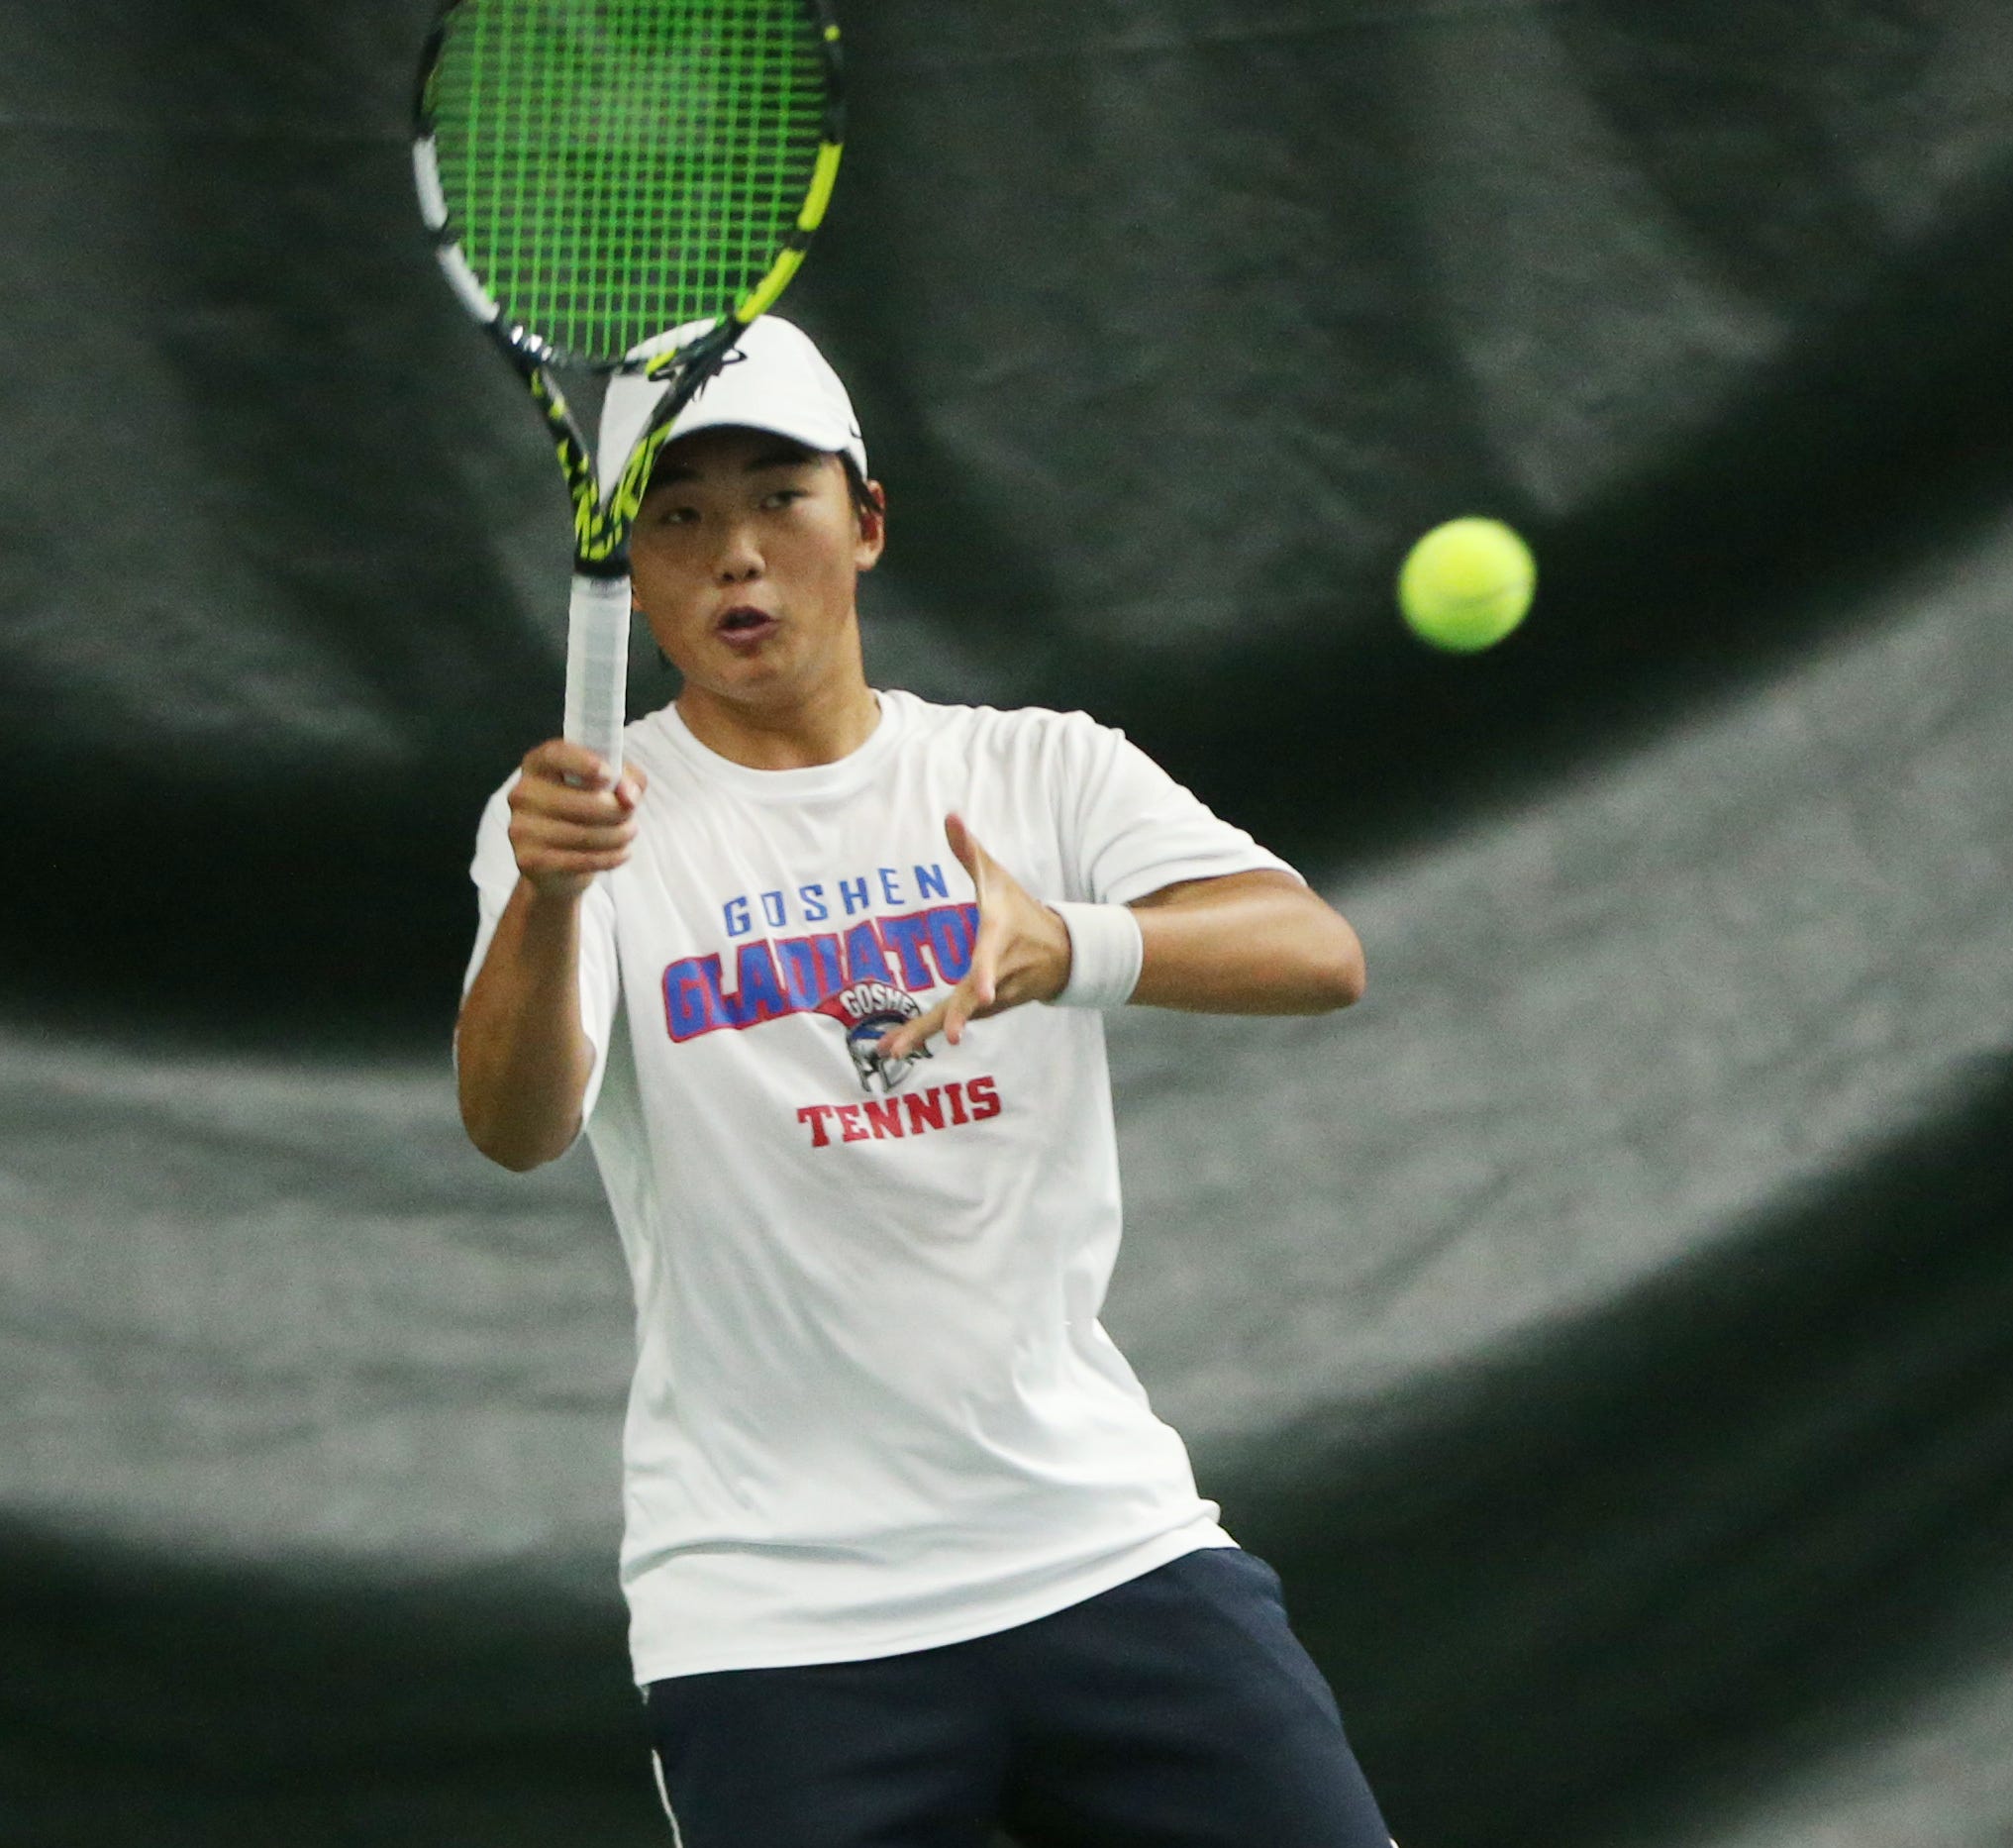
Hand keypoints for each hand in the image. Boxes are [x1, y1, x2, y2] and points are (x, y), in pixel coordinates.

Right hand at [507, 739, 647, 899]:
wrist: (557, 862)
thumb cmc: (585, 811)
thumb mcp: (610, 785)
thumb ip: (627, 779)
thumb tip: (628, 796)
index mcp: (538, 765)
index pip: (553, 755)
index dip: (582, 762)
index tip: (609, 775)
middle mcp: (523, 793)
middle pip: (579, 801)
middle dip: (617, 811)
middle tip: (630, 816)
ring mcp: (521, 828)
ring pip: (583, 834)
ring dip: (618, 836)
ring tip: (628, 834)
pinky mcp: (529, 860)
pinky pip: (579, 860)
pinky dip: (609, 858)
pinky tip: (622, 853)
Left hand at [879, 813, 1070, 1057]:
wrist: (1063, 953)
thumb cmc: (1021, 910)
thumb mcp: (998, 877)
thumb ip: (970, 851)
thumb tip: (950, 814)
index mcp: (1000, 939)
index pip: (991, 958)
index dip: (986, 976)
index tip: (983, 996)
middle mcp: (999, 973)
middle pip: (973, 999)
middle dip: (956, 1019)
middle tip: (945, 1039)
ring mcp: (995, 996)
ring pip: (959, 1015)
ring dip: (924, 1033)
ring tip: (889, 1050)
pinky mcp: (987, 1008)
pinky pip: (954, 1019)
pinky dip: (926, 1032)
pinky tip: (896, 1046)